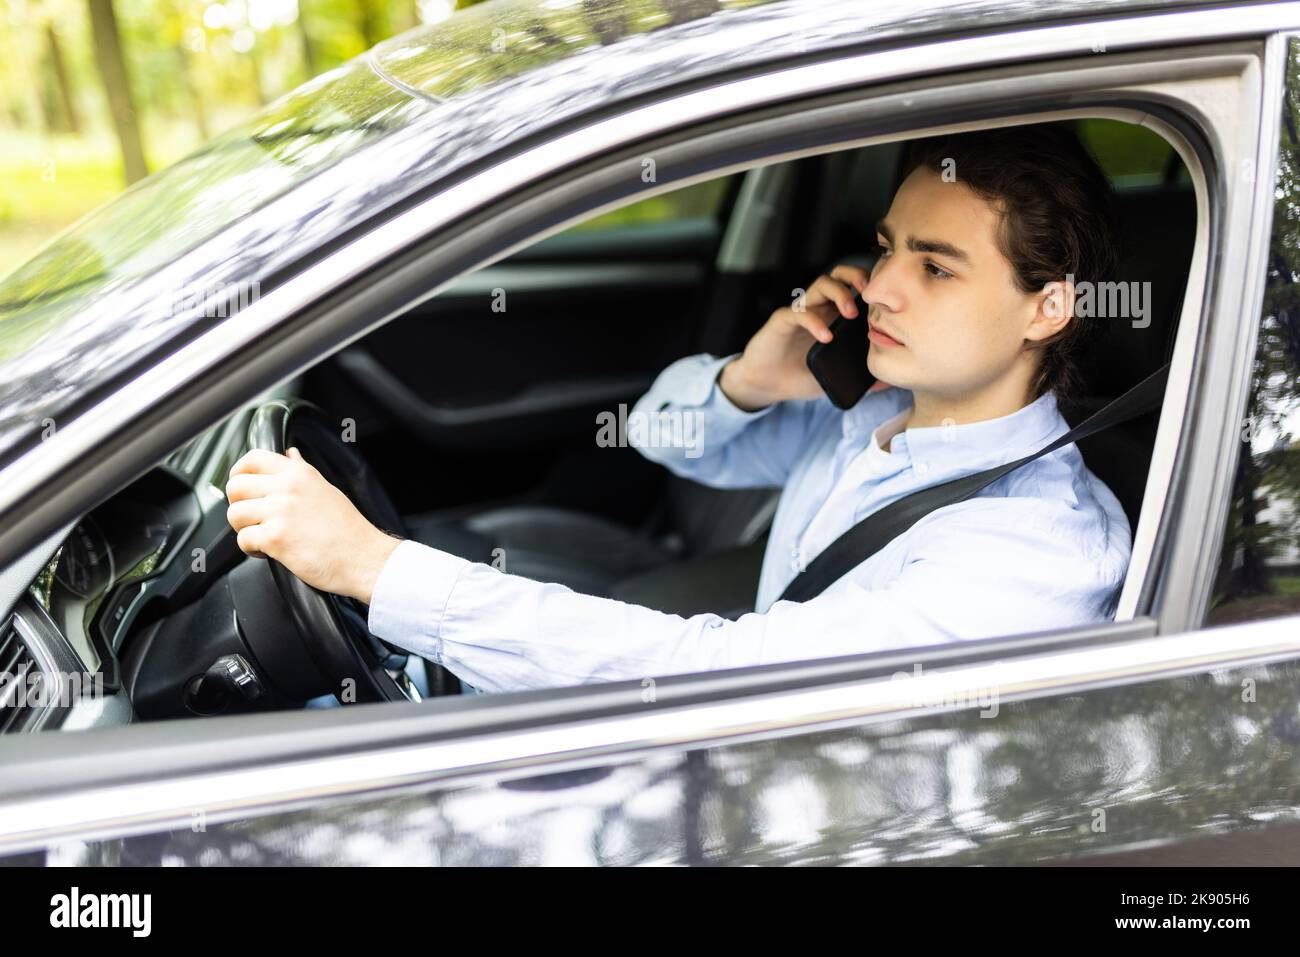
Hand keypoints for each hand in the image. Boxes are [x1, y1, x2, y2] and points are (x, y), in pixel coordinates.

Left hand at [225, 447, 400, 603]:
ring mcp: (281, 512)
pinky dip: (251, 549)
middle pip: (235, 486)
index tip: (243, 489)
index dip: (239, 474)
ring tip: (263, 536)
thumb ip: (302, 471)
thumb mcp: (326, 489)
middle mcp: (288, 488)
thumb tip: (290, 455)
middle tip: (254, 518)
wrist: (363, 558)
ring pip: (235, 514)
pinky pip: (243, 539)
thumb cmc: (349, 530)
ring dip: (244, 529)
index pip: (252, 459)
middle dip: (239, 505)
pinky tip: (269, 551)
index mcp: (299, 473)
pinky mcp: (276, 537)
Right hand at [720, 264, 881, 409]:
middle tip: (869, 296)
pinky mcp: (782, 321)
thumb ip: (859, 376)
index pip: (852, 286)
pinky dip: (815, 322)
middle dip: (856, 277)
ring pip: (820, 285)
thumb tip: (885, 381)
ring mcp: (800, 312)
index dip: (870, 286)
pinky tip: (826, 337)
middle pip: (838, 275)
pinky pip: (799, 313)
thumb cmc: (800, 375)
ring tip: (851, 314)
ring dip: (839, 294)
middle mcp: (818, 307)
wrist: (767, 384)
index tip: (886, 301)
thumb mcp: (835, 375)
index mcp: (833, 315)